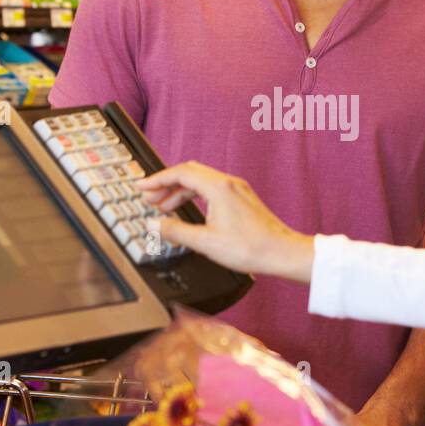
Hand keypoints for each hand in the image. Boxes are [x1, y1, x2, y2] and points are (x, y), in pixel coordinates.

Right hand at [137, 162, 314, 281]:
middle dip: (167, 183)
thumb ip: (177, 232)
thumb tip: (156, 225)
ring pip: (201, 181)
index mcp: (218, 188)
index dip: (157, 179)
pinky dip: (195, 196)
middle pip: (190, 172)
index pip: (180, 173)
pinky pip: (212, 189)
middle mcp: (229, 183)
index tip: (142, 187)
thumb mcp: (206, 243)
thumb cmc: (251, 247)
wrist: (282, 252)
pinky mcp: (242, 199)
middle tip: (150, 197)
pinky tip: (189, 210)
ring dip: (180, 191)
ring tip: (165, 207)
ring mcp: (237, 189)